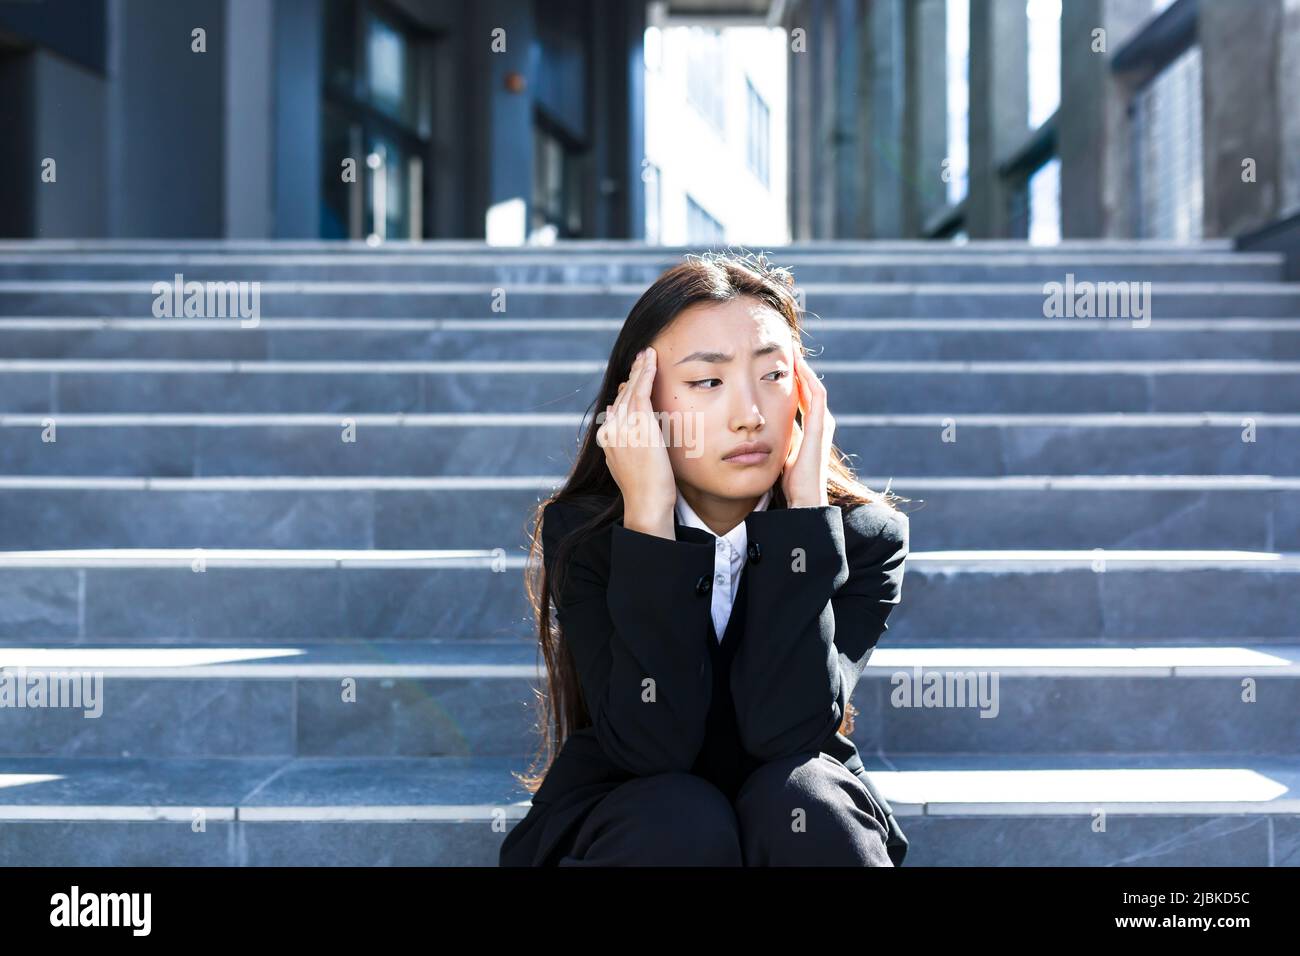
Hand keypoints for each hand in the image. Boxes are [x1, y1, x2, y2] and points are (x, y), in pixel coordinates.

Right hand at [597, 347, 677, 533]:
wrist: (646, 503)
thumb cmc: (644, 489)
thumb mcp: (626, 460)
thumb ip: (620, 437)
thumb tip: (614, 410)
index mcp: (606, 439)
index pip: (616, 406)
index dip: (627, 389)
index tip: (634, 377)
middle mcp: (610, 430)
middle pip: (623, 395)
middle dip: (633, 374)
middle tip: (642, 356)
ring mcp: (622, 427)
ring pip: (631, 390)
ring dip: (640, 369)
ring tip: (648, 354)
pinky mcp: (637, 425)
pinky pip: (641, 391)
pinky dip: (645, 373)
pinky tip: (651, 361)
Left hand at [781, 350, 832, 508]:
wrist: (803, 500)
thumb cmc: (790, 482)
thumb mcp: (780, 452)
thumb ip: (776, 437)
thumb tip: (758, 426)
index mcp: (809, 428)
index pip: (800, 396)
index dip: (789, 379)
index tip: (774, 363)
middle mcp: (819, 423)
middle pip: (809, 387)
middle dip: (797, 368)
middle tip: (784, 348)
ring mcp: (822, 424)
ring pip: (814, 386)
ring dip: (803, 368)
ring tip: (790, 349)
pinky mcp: (821, 426)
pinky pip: (816, 394)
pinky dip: (808, 378)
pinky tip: (797, 364)